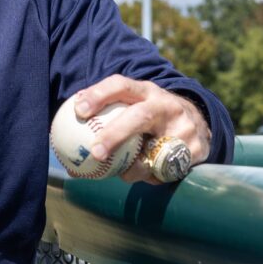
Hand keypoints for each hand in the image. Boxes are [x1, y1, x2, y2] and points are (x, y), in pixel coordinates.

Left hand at [73, 75, 210, 184]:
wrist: (199, 124)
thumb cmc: (150, 119)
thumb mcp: (133, 109)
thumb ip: (105, 119)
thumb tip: (62, 148)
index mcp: (146, 91)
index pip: (121, 85)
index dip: (99, 94)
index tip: (79, 110)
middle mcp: (166, 105)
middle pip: (140, 116)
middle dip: (115, 134)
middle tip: (94, 153)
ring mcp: (184, 127)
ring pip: (152, 152)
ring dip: (133, 167)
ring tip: (122, 174)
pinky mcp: (196, 149)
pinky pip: (165, 171)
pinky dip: (150, 177)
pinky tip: (145, 178)